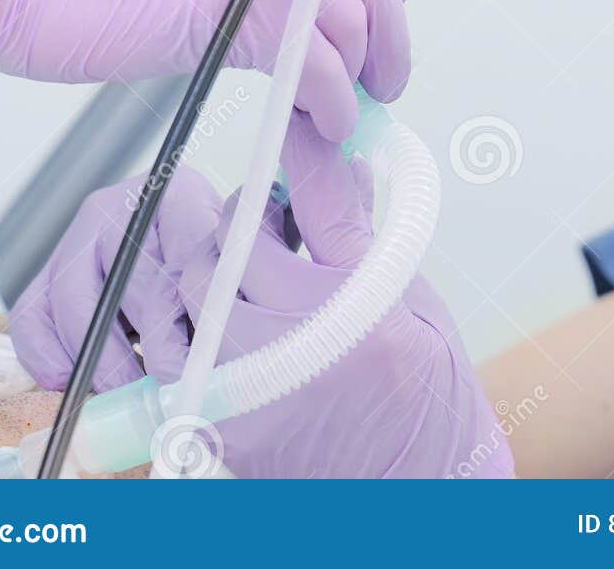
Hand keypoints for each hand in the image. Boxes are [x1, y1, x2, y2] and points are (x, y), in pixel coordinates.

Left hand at [13, 116, 511, 478]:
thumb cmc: (428, 402)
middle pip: (235, 235)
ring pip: (197, 284)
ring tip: (252, 283)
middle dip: (250, 221)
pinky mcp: (225, 419)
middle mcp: (302, 337)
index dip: (303, 145)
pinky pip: (184, 344)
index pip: (317, 190)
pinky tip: (231, 326)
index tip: (298, 120)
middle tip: (276, 230)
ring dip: (216, 270)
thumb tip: (334, 167)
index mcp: (360, 299)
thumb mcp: (415, 302)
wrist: (418, 493)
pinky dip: (197, 324)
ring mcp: (255, 381)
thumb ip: (365, 234)